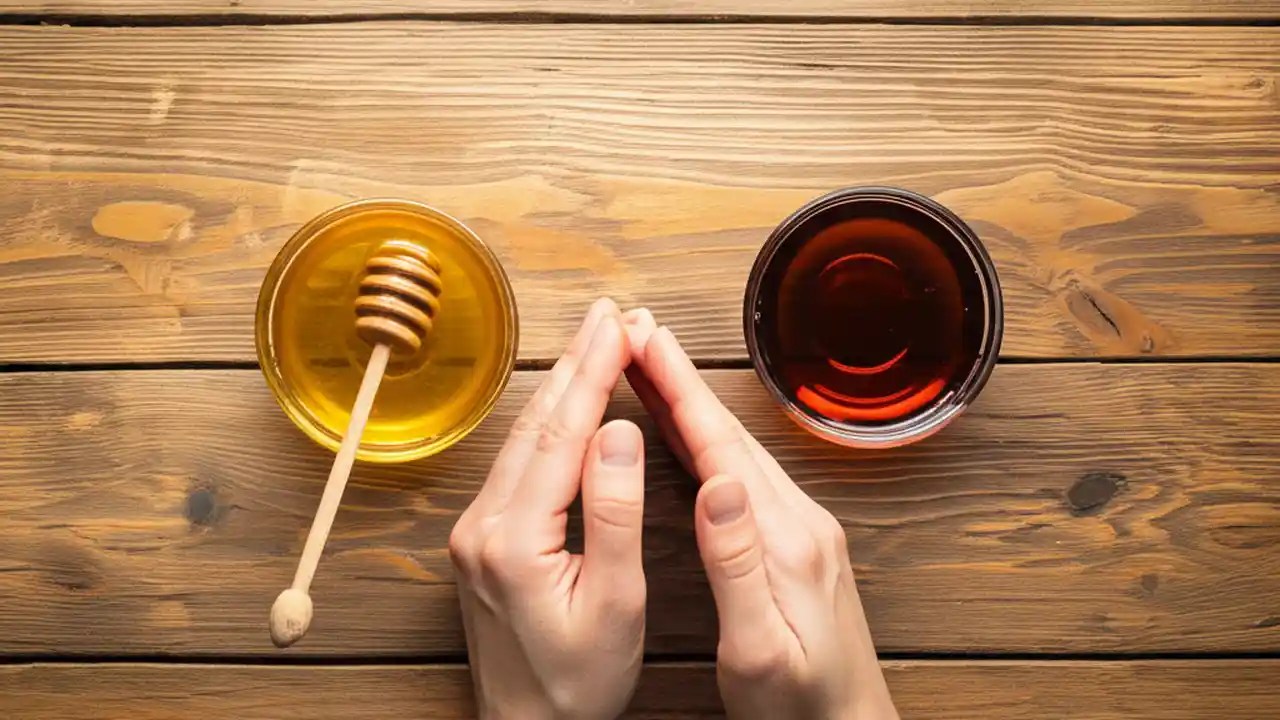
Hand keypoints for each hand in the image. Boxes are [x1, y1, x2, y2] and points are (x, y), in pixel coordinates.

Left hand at [450, 299, 645, 719]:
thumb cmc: (577, 682)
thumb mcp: (615, 604)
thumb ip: (615, 514)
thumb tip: (619, 431)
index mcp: (515, 539)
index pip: (563, 435)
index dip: (595, 373)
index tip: (620, 325)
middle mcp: (483, 526)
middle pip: (538, 426)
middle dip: (578, 364)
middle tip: (611, 315)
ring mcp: (475, 531)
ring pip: (525, 441)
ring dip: (563, 388)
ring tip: (596, 343)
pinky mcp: (480, 540)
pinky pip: (518, 466)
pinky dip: (550, 426)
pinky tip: (570, 404)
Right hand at [622, 309, 898, 719]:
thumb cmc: (798, 706)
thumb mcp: (757, 649)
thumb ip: (737, 564)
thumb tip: (716, 483)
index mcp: (784, 539)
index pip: (720, 447)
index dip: (679, 389)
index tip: (644, 339)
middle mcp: (800, 520)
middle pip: (729, 434)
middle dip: (681, 378)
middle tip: (638, 330)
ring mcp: (803, 528)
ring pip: (738, 449)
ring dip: (694, 403)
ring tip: (653, 367)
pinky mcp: (799, 542)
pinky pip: (746, 473)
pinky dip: (710, 441)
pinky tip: (691, 436)